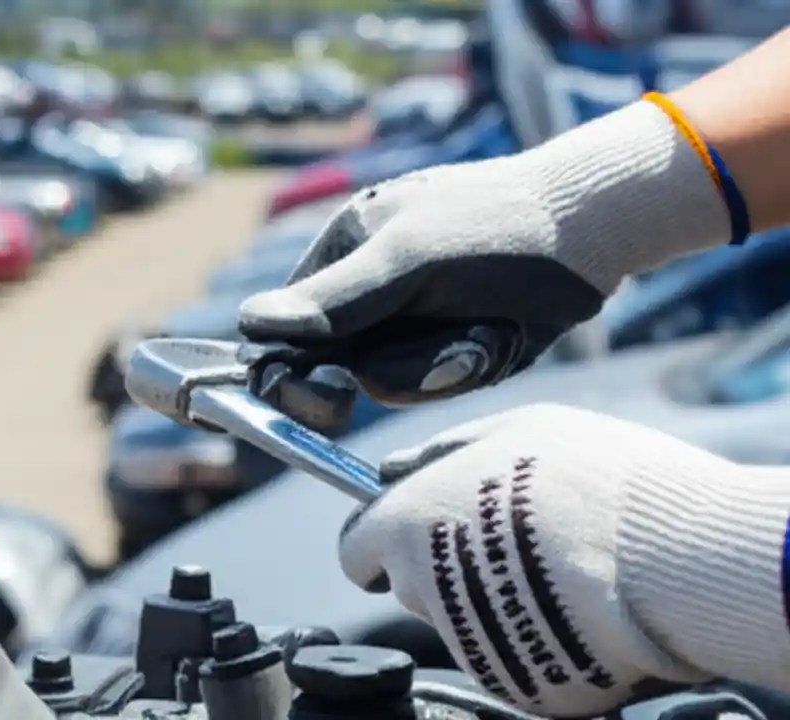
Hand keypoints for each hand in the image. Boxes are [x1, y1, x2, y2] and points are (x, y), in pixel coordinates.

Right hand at [240, 102, 729, 404]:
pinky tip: (502, 334)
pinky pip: (437, 379)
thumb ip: (335, 300)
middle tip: (445, 354)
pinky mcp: (451, 341)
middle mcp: (367, 289)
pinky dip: (471, 364)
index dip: (295, 374)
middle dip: (398, 367)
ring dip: (443, 366)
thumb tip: (249, 323)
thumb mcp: (411, 260)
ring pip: (394, 382)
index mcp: (342, 253)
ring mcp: (410, 317)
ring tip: (488, 329)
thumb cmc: (499, 225)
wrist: (598, 227)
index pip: (284, 331)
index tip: (333, 399)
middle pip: (340, 367)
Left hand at [337, 405, 745, 717]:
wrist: (670, 559)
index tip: (417, 527)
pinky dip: (532, 632)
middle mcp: (421, 589)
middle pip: (412, 583)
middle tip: (508, 537)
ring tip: (558, 564)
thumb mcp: (512, 429)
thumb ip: (444, 451)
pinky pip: (510, 653)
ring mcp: (467, 644)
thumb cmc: (589, 480)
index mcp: (404, 526)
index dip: (383, 538)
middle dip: (444, 564)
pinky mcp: (515, 684)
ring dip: (490, 596)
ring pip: (461, 619)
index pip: (356, 549)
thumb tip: (397, 466)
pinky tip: (579, 603)